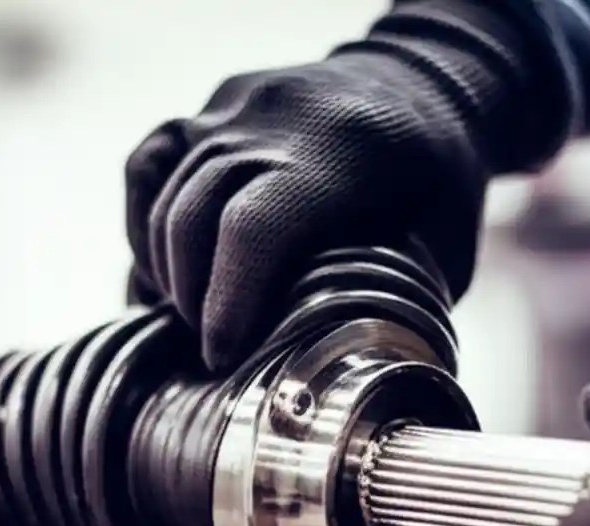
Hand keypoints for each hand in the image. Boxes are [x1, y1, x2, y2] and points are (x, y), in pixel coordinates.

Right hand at [125, 55, 486, 369]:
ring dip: (165, 267)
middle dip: (191, 297)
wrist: (423, 78)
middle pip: (194, 214)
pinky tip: (161, 268)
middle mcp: (275, 119)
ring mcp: (236, 106)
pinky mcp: (211, 107)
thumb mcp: (445, 244)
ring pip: (163, 193)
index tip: (220, 357)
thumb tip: (358, 384)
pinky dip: (143, 222)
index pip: (254, 229)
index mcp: (343, 152)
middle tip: (210, 351)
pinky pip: (148, 165)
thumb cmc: (440, 176)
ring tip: (188, 317)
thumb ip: (399, 305)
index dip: (226, 302)